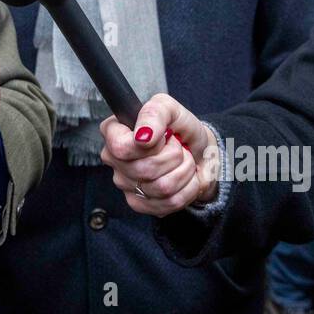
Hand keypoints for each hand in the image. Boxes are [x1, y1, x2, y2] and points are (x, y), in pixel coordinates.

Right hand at [99, 93, 219, 216]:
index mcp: (113, 131)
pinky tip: (184, 178)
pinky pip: (169, 203)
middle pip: (145, 169)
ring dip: (184, 172)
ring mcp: (125, 184)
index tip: (163, 136)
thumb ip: (154, 113)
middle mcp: (113, 160)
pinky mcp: (140, 204)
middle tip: (178, 148)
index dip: (150, 145)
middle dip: (174, 157)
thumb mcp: (170, 109)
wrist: (199, 151)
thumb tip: (143, 135)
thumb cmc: (180, 128)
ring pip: (161, 188)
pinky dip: (187, 189)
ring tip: (183, 162)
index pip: (121, 147)